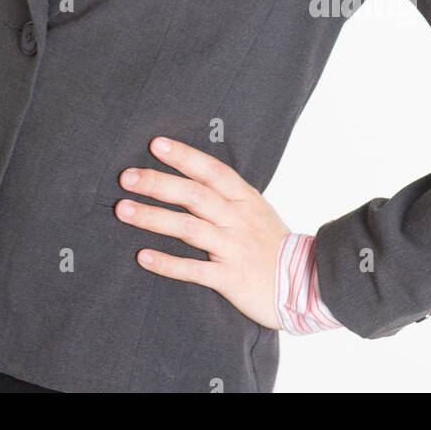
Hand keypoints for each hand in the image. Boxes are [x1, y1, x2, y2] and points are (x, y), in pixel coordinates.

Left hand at [113, 136, 289, 330]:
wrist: (307, 285)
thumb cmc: (272, 244)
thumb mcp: (255, 209)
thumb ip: (226, 193)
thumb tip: (190, 172)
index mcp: (244, 199)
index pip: (212, 170)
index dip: (185, 156)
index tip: (157, 144)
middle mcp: (237, 219)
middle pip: (194, 195)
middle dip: (158, 183)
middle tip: (126, 177)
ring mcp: (234, 248)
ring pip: (189, 228)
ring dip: (154, 218)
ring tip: (123, 210)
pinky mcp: (230, 278)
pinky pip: (194, 270)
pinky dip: (168, 263)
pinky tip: (143, 257)